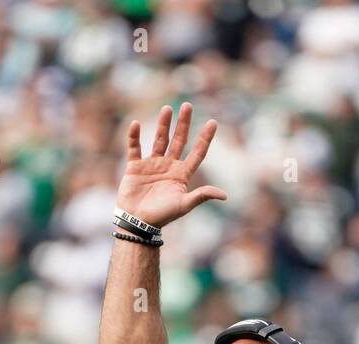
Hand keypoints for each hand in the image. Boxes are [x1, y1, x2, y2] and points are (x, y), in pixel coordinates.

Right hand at [118, 102, 227, 228]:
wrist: (138, 222)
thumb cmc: (162, 216)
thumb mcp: (184, 205)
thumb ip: (202, 196)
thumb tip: (224, 195)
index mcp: (182, 175)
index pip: (197, 153)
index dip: (205, 138)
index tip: (213, 122)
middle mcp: (168, 166)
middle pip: (178, 141)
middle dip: (184, 124)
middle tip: (188, 106)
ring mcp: (152, 165)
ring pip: (159, 140)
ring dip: (163, 125)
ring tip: (167, 108)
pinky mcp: (135, 167)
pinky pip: (134, 148)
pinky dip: (134, 137)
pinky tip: (136, 124)